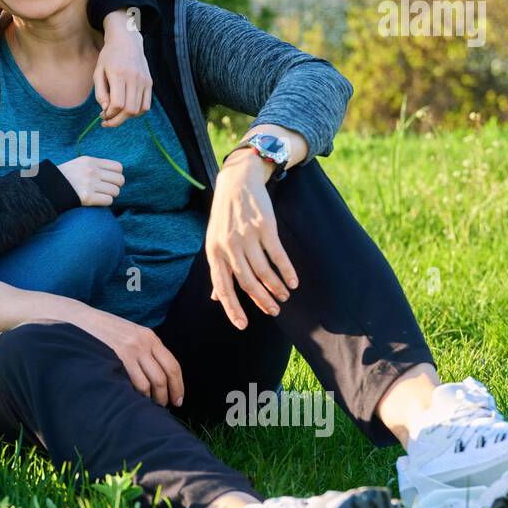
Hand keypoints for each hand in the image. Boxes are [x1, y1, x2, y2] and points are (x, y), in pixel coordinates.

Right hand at [49, 300, 183, 406]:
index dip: (178, 386)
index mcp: (150, 337)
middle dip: (166, 396)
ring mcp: (130, 350)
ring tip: (148, 406)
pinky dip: (137, 395)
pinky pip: (133, 383)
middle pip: (163, 377)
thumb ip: (146, 349)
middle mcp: (143, 343)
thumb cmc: (107, 330)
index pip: (173, 365)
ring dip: (151, 399)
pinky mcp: (116, 358)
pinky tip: (134, 399)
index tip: (178, 400)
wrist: (82, 320)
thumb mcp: (132, 333)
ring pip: (149, 383)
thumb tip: (160, 375)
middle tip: (164, 407)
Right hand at [57, 156, 123, 206]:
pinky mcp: (87, 197)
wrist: (48, 188)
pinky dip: (104, 202)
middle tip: (106, 190)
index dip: (116, 175)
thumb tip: (114, 174)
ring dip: (110, 195)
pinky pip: (108, 201)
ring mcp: (90, 184)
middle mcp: (91, 171)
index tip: (109, 180)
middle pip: (120, 180)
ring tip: (100, 195)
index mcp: (90, 161)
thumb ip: (95, 166)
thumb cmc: (65, 177)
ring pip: (115, 191)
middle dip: (115, 186)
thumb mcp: (79, 164)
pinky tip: (96, 201)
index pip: (118, 167)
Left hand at [95, 10, 151, 128]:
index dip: (109, 114)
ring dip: (126, 118)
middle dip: (116, 120)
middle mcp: (134, 78)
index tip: (102, 115)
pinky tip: (127, 110)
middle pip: (129, 110)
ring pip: (139, 110)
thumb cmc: (108, 57)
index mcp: (118, 74)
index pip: (117, 104)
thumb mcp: (98, 72)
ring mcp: (144, 80)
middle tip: (107, 121)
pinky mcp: (149, 82)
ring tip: (116, 115)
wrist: (127, 41)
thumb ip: (100, 92)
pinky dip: (137, 112)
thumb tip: (105, 110)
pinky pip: (146, 105)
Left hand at [205, 150, 298, 329]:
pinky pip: (278, 255)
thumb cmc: (226, 217)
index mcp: (214, 252)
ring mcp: (247, 236)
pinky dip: (287, 271)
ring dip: (276, 288)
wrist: (237, 182)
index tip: (243, 325)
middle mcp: (229, 246)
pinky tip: (293, 281)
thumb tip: (216, 299)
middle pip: (247, 282)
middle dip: (262, 301)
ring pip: (264, 271)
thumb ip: (218, 269)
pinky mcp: (265, 227)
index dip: (232, 308)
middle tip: (274, 311)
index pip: (222, 287)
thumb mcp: (215, 241)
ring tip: (285, 296)